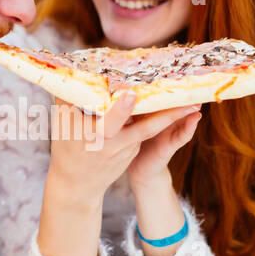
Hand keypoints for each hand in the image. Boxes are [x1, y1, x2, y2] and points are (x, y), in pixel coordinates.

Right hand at [46, 91, 198, 205]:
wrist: (77, 185)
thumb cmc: (66, 149)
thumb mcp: (63, 124)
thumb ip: (69, 98)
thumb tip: (75, 69)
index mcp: (97, 136)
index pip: (112, 120)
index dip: (121, 109)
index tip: (131, 95)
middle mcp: (117, 145)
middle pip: (146, 128)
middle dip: (168, 116)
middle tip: (191, 104)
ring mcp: (128, 150)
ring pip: (149, 128)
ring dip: (171, 117)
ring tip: (192, 104)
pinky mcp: (134, 152)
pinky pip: (143, 131)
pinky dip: (156, 119)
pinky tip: (169, 105)